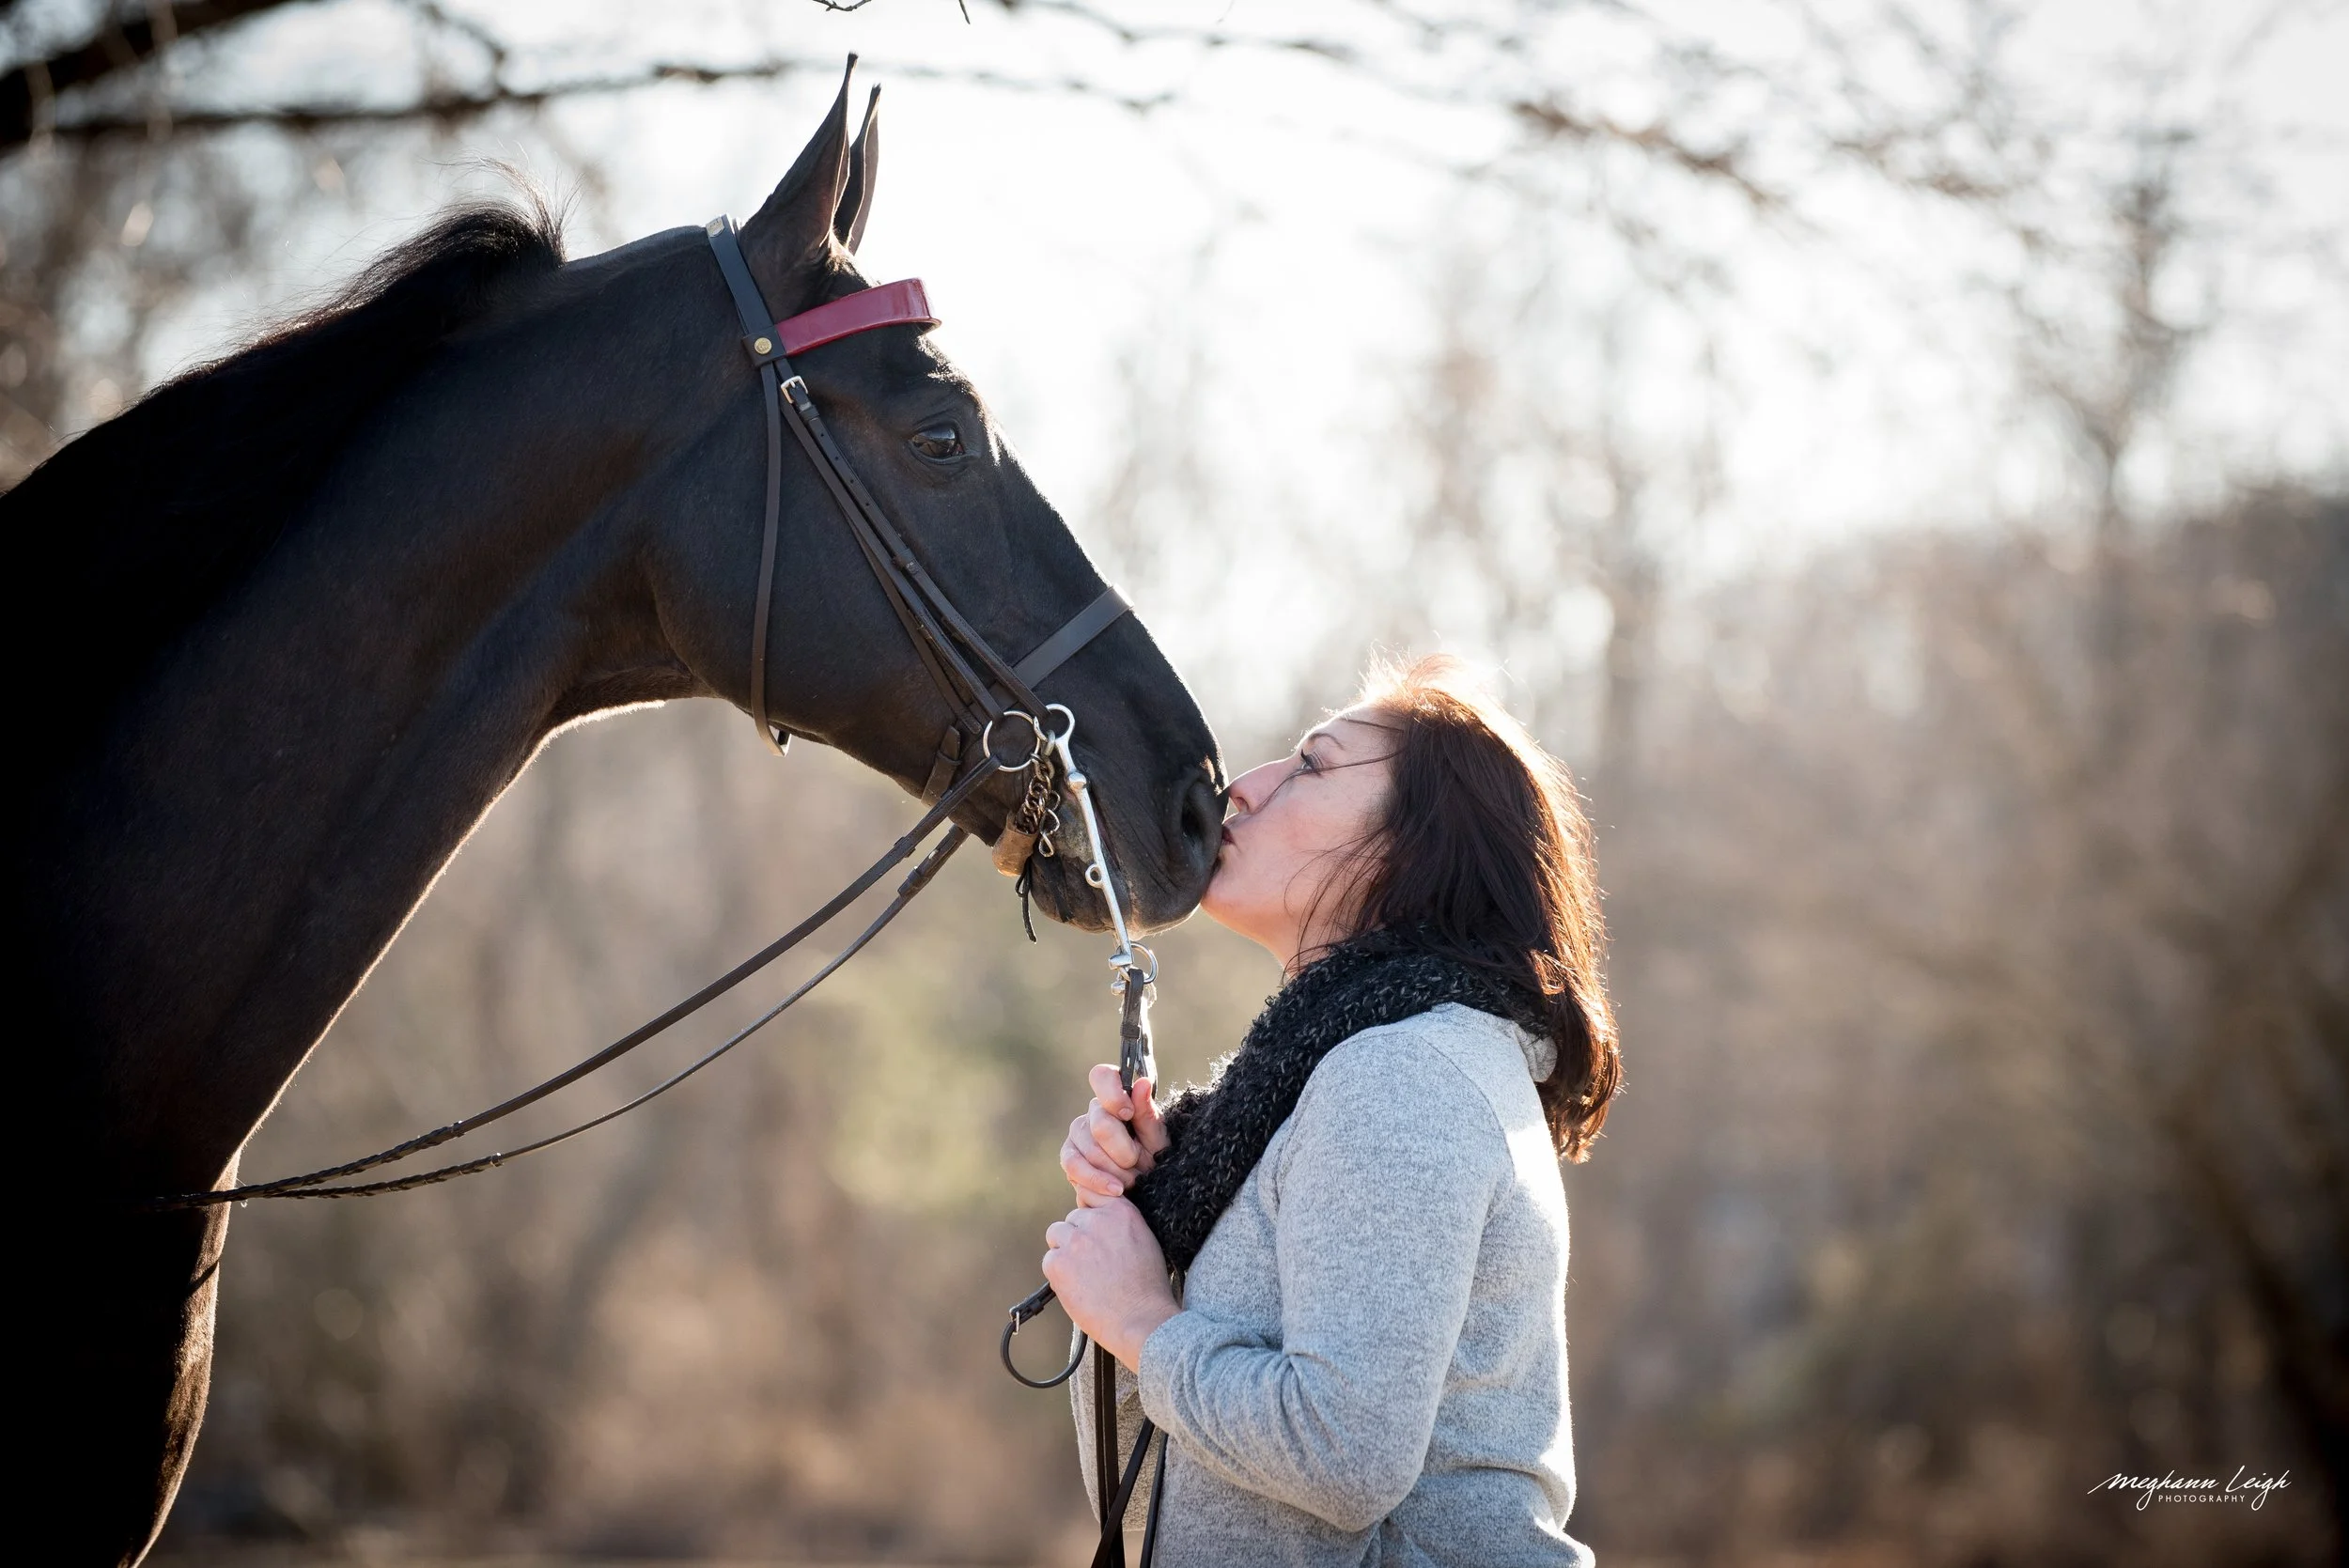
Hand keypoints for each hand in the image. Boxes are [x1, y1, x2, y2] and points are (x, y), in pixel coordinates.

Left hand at [1042, 1197, 1178, 1370]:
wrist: (1141, 1320)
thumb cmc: (1147, 1288)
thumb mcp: (1144, 1241)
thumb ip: (1119, 1225)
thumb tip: (1097, 1221)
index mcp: (1121, 1211)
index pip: (1091, 1196)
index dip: (1091, 1218)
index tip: (1095, 1233)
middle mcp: (1096, 1220)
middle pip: (1073, 1219)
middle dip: (1079, 1238)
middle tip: (1093, 1265)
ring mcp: (1076, 1240)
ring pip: (1057, 1235)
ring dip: (1065, 1251)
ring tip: (1084, 1275)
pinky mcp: (1058, 1263)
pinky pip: (1050, 1260)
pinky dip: (1059, 1274)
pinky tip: (1078, 1288)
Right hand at [1060, 1064, 1170, 1207]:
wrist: (1144, 1188)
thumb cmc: (1153, 1157)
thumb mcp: (1157, 1138)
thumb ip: (1147, 1113)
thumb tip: (1142, 1082)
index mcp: (1116, 1096)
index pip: (1102, 1076)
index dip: (1112, 1094)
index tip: (1127, 1114)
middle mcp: (1093, 1112)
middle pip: (1101, 1124)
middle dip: (1124, 1150)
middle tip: (1139, 1163)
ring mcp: (1077, 1133)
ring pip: (1090, 1150)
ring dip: (1116, 1170)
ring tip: (1133, 1180)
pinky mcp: (1069, 1157)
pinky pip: (1074, 1166)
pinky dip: (1096, 1181)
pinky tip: (1115, 1190)